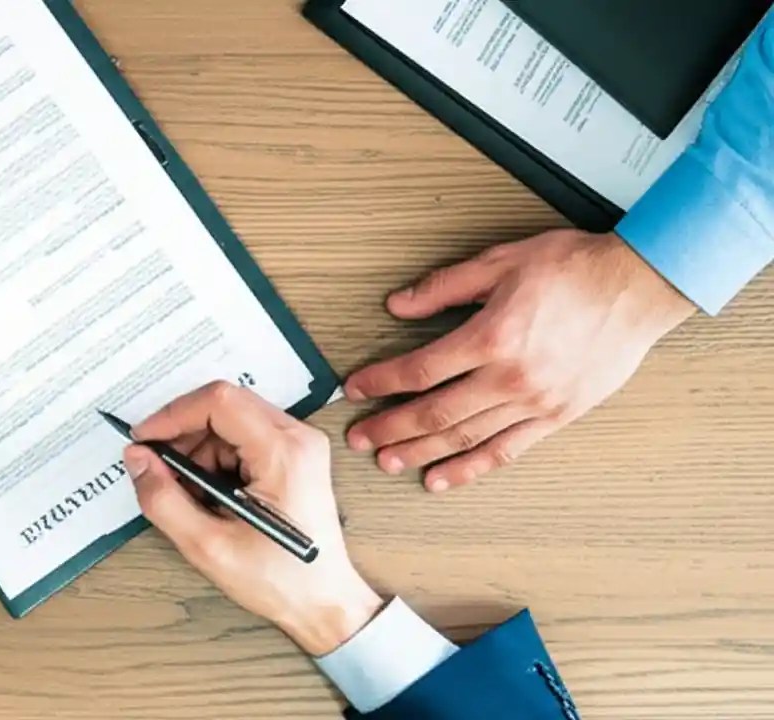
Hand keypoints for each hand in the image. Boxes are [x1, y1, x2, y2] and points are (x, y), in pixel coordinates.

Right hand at [123, 382, 381, 655]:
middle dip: (183, 435)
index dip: (173, 415)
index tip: (143, 441)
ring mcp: (299, 443)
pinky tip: (211, 495)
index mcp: (284, 453)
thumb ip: (164, 500)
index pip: (219, 402)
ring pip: (230, 420)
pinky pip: (242, 436)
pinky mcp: (294, 453)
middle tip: (160, 471)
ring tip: (191, 496)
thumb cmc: (280, 580)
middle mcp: (298, 437)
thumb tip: (136, 459)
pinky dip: (216, 458)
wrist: (323, 600)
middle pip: (224, 405)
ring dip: (199, 450)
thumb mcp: (208, 547)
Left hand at [343, 229, 695, 491]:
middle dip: (390, 428)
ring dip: (421, 453)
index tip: (355, 389)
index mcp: (492, 337)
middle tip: (359, 439)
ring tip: (388, 462)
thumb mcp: (500, 262)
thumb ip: (444, 287)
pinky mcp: (557, 417)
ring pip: (465, 437)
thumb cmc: (573, 269)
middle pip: (435, 412)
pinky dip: (470, 469)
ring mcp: (535, 402)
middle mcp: (511, 377)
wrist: (638, 287)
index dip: (381, 382)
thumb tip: (397, 305)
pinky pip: (505, 451)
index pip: (420, 370)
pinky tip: (441, 479)